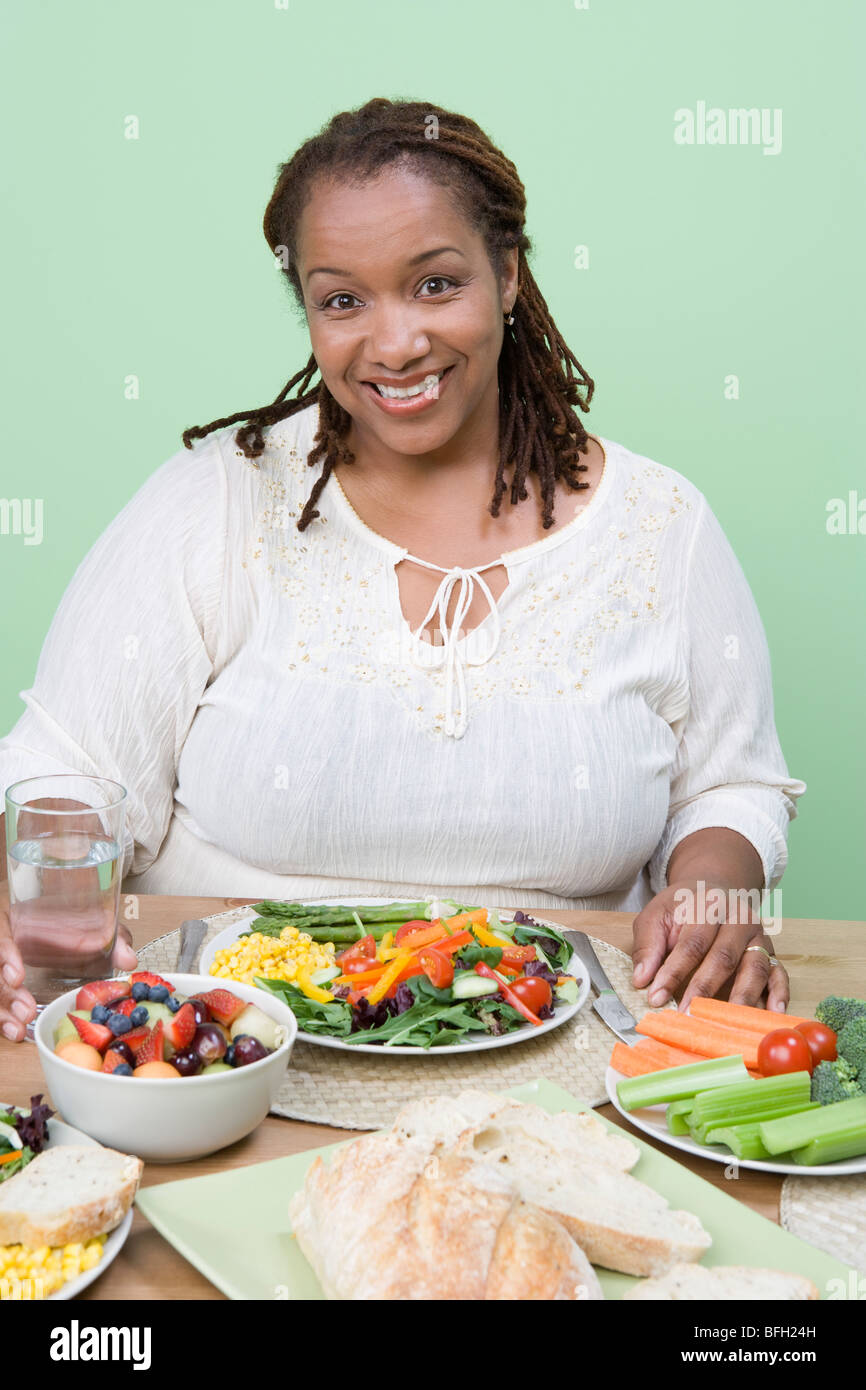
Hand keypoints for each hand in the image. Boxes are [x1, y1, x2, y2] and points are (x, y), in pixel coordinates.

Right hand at [0, 898, 136, 1041]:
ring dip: (2, 1009)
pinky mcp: (3, 979)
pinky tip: (13, 1030)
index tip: (16, 977)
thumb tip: (129, 960)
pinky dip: (3, 1016)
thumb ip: (111, 936)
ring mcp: (0, 960)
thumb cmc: (65, 918)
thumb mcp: (91, 921)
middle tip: (25, 1011)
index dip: (5, 953)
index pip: (1, 931)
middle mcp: (3, 938)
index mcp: (15, 916)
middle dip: (5, 992)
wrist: (48, 921)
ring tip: (17, 1028)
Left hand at [631, 879, 788, 1012]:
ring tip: (727, 1022)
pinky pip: (780, 974)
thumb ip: (647, 945)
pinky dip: (779, 995)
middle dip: (704, 989)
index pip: (692, 943)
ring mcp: (759, 936)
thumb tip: (641, 979)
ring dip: (741, 998)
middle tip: (687, 1015)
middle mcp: (739, 918)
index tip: (656, 998)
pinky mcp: (772, 952)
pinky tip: (772, 1014)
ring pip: (755, 968)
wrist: (713, 890)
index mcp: (708, 904)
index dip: (674, 972)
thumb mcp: (656, 915)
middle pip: (724, 957)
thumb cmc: (682, 908)